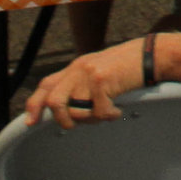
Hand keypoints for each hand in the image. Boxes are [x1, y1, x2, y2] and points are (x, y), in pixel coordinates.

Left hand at [27, 43, 142, 129]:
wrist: (150, 54)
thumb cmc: (128, 65)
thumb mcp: (98, 71)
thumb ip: (81, 85)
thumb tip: (68, 110)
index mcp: (75, 67)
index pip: (46, 85)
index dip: (35, 105)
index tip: (31, 123)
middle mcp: (78, 69)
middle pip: (54, 101)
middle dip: (63, 120)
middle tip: (76, 125)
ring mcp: (89, 74)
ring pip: (77, 111)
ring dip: (92, 119)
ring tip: (106, 114)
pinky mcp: (102, 80)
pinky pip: (98, 111)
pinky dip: (109, 116)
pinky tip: (118, 110)